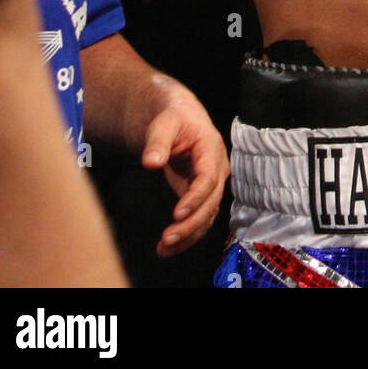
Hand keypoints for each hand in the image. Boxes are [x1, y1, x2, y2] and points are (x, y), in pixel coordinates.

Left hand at [141, 91, 229, 256]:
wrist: (181, 119)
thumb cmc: (174, 119)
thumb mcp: (164, 125)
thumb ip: (157, 142)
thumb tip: (150, 162)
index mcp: (211, 149)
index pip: (208, 178)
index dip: (195, 198)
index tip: (177, 214)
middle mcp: (217, 169)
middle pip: (211, 202)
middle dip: (191, 224)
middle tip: (167, 238)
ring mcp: (212, 184)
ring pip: (207, 215)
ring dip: (188, 235)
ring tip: (164, 249)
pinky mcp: (202, 195)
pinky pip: (199, 218)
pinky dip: (186, 234)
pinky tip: (168, 247)